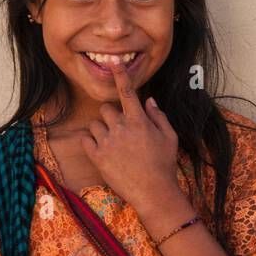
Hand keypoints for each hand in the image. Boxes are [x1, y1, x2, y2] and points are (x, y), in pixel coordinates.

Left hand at [79, 61, 184, 216]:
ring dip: (102, 129)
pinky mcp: (97, 157)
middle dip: (112, 116)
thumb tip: (148, 100)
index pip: (127, 92)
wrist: (153, 192)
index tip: (115, 63)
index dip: (121, 75)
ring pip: (95, 124)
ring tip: (113, 143)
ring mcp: (107, 142)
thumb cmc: (164, 165)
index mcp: (139, 121)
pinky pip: (86, 139)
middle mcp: (121, 128)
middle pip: (106, 108)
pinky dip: (91, 141)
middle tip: (121, 130)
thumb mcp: (170, 138)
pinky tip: (101, 148)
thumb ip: (158, 116)